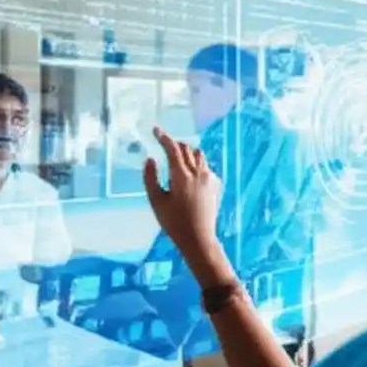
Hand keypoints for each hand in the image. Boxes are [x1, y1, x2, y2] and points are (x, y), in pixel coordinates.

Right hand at [143, 127, 230, 285]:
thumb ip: (150, 178)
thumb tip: (150, 159)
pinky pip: (205, 167)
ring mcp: (210, 178)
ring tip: (176, 159)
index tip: (155, 129)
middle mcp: (198, 173)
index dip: (163, 137)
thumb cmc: (173, 221)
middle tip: (164, 144)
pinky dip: (195, 165)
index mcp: (181, 176)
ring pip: (198, 155)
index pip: (173, 149)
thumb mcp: (156, 201)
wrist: (199, 237)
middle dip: (174, 144)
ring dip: (186, 153)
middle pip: (187, 149)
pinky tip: (188, 176)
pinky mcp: (216, 184)